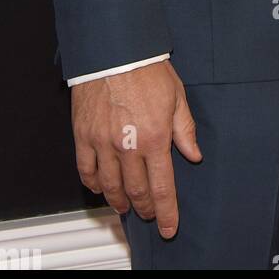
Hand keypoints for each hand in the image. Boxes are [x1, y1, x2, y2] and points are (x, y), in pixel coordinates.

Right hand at [72, 61, 201, 237]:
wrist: (115, 51)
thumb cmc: (147, 70)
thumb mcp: (177, 97)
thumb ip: (185, 130)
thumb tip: (194, 155)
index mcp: (156, 137)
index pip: (163, 187)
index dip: (167, 212)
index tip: (168, 228)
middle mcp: (129, 146)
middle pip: (136, 191)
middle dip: (145, 208)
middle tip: (149, 214)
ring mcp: (103, 143)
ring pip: (111, 186)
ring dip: (120, 201)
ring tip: (126, 207)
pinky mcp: (84, 136)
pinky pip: (86, 170)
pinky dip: (94, 184)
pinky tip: (101, 188)